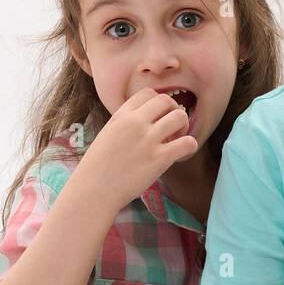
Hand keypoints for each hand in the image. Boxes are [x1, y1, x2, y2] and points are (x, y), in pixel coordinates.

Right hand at [75, 89, 199, 211]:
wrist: (93, 191)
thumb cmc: (98, 167)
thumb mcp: (108, 134)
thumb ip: (125, 123)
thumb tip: (144, 119)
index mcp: (121, 115)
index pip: (148, 93)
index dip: (158, 104)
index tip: (158, 117)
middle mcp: (135, 123)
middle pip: (166, 100)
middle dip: (174, 110)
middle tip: (172, 128)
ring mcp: (147, 140)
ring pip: (180, 117)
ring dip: (184, 126)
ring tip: (176, 139)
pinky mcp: (159, 159)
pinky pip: (187, 142)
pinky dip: (190, 146)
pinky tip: (181, 153)